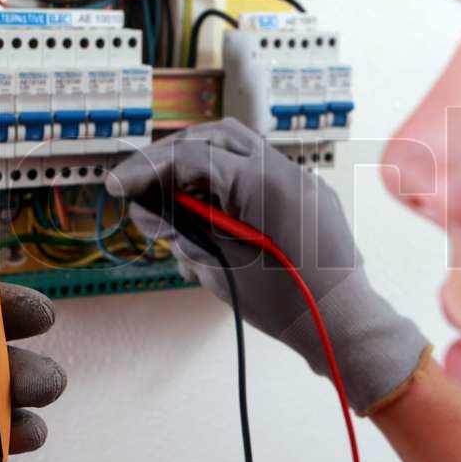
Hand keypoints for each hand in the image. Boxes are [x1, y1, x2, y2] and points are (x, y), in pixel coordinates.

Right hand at [110, 119, 428, 413]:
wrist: (343, 324)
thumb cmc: (285, 303)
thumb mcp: (219, 267)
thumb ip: (181, 229)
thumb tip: (146, 209)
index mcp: (262, 182)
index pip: (190, 157)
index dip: (146, 169)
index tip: (117, 185)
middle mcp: (285, 169)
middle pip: (215, 138)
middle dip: (173, 158)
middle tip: (143, 186)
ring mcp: (301, 179)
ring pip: (238, 152)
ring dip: (200, 170)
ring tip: (174, 207)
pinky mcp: (307, 195)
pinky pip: (260, 175)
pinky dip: (229, 186)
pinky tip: (210, 220)